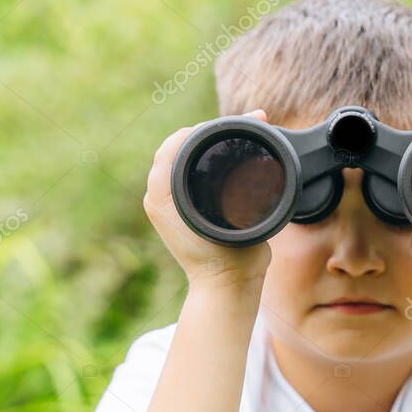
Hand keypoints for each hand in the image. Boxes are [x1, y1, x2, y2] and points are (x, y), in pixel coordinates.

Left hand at [144, 109, 271, 291]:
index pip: (174, 147)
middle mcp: (159, 198)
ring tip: (231, 135)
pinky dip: (202, 162)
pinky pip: (185, 175)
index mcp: (164, 198)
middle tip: (236, 125)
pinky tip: (224, 157)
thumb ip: (241, 194)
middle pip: (176, 149)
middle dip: (204, 134)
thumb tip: (251, 167)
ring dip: (203, 146)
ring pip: (181, 160)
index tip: (227, 124)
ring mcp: (167, 204)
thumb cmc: (234, 258)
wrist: (227, 286)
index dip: (199, 130)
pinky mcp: (178, 210)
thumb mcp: (239, 222)